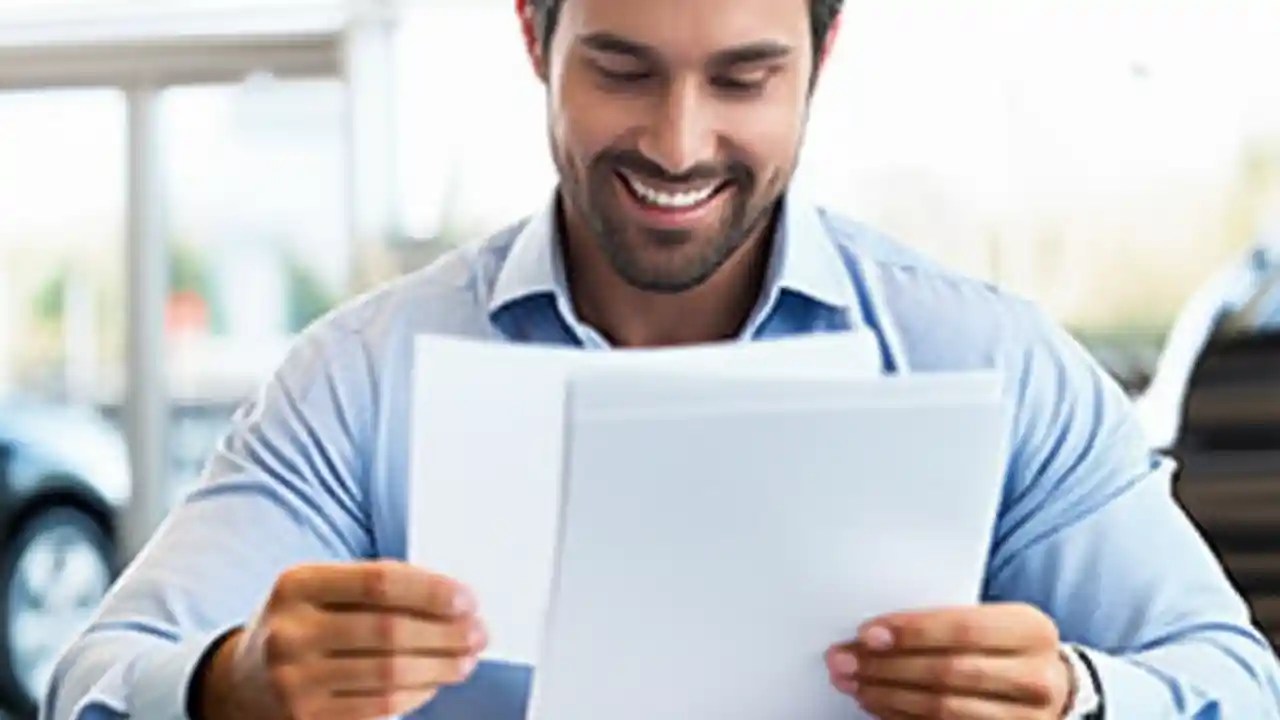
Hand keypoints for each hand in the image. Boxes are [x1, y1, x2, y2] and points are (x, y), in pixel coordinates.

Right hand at [198, 560, 486, 719]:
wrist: (241, 681)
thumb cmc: (302, 625)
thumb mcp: (320, 591)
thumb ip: (374, 588)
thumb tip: (452, 601)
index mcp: (297, 585)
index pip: (378, 582)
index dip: (431, 591)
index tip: (467, 599)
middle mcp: (290, 633)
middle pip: (389, 632)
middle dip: (446, 633)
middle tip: (479, 633)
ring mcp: (295, 681)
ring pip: (390, 674)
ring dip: (440, 667)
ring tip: (466, 659)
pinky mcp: (307, 719)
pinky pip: (378, 708)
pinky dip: (417, 694)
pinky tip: (435, 682)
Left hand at [825, 603, 1072, 718]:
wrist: (1049, 685)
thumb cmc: (1002, 644)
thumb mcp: (989, 619)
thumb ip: (943, 620)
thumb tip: (874, 631)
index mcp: (1030, 629)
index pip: (964, 629)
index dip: (912, 632)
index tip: (867, 633)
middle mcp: (1036, 676)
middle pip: (948, 672)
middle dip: (886, 666)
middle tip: (843, 660)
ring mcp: (1025, 718)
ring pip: (942, 708)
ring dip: (887, 696)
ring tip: (852, 683)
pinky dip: (902, 717)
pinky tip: (877, 705)